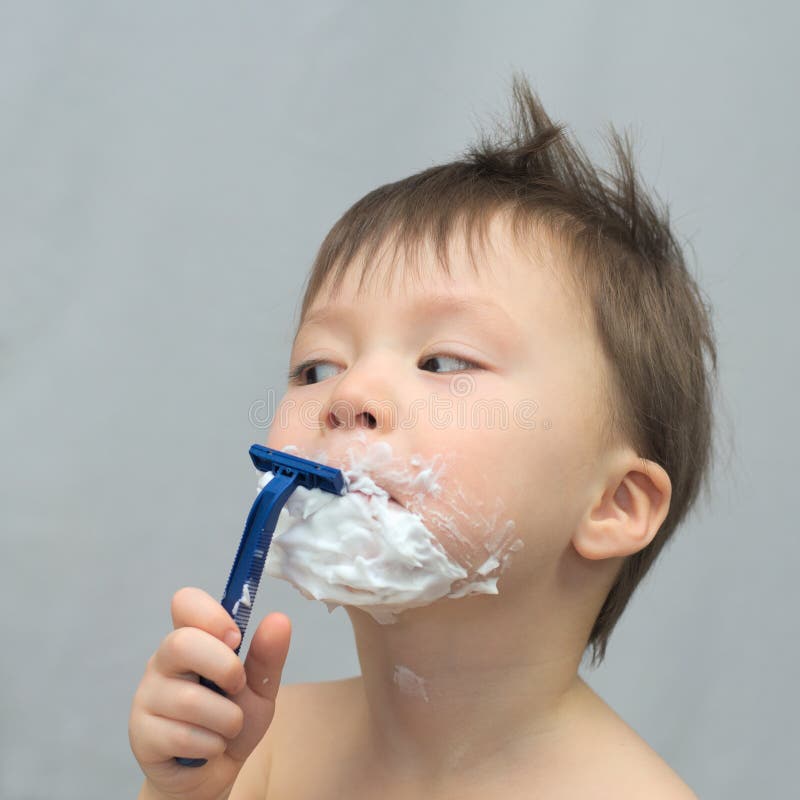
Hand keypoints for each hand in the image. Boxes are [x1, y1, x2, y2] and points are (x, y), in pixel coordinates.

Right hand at [129, 587, 290, 799]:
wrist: (215, 773)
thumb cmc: (234, 719)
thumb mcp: (260, 686)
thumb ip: (268, 654)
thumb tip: (280, 619)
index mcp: (191, 638)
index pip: (185, 602)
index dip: (211, 615)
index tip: (236, 637)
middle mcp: (163, 661)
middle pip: (182, 643)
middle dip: (224, 667)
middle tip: (238, 686)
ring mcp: (147, 696)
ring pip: (190, 699)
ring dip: (227, 719)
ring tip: (227, 726)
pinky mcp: (141, 734)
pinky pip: (183, 736)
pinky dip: (211, 745)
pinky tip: (208, 746)